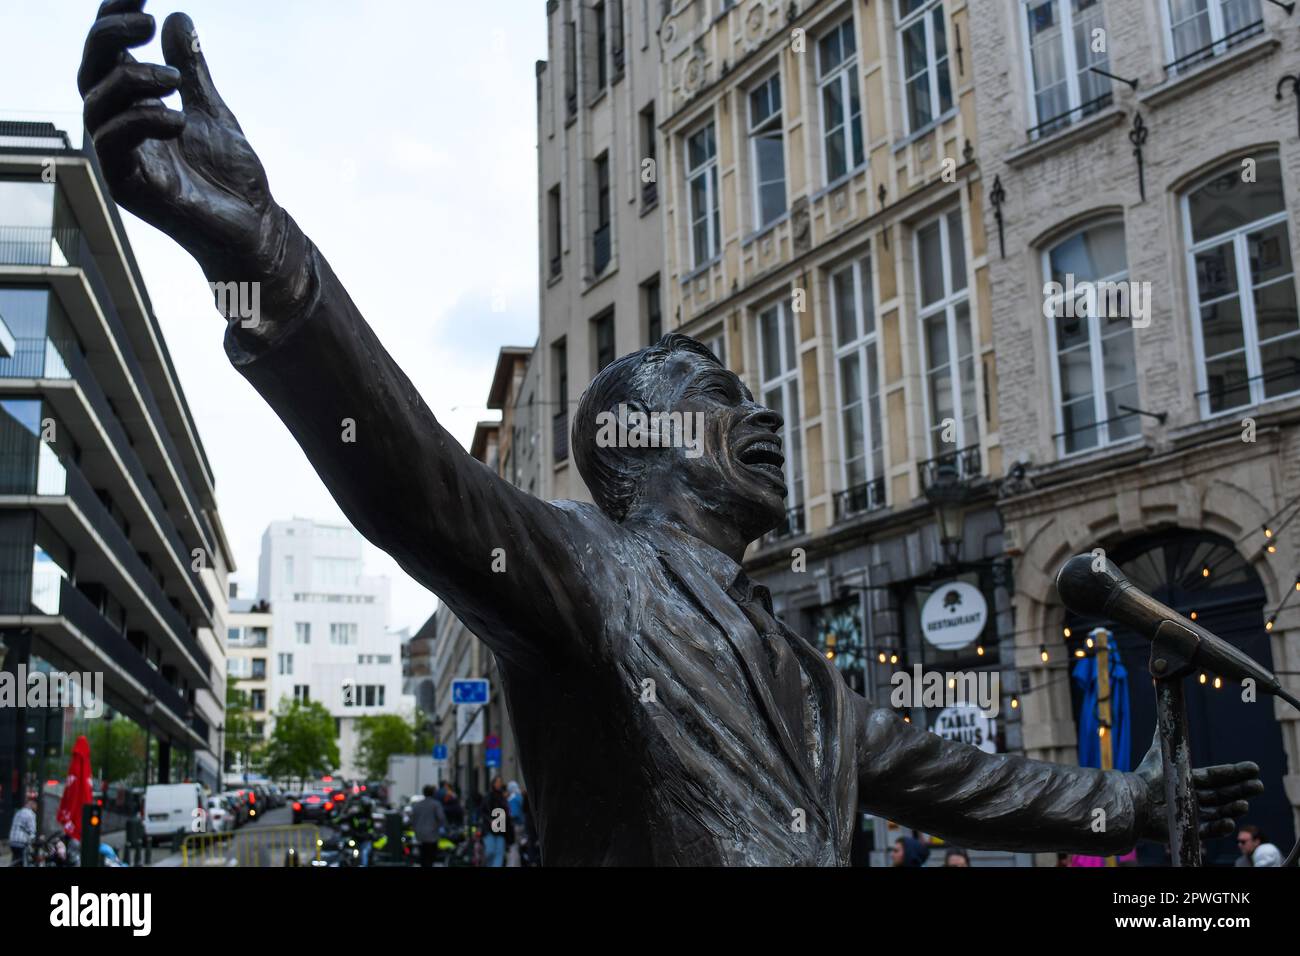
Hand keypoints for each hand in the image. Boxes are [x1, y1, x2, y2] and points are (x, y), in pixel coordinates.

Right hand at [77, 1, 277, 280]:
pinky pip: (112, 144)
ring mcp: (120, 158)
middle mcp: (119, 129)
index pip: (110, 55)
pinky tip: (179, 119)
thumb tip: (177, 17)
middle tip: (144, 20)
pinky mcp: (128, 187)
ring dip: (133, 80)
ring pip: (95, 104)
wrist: (254, 227)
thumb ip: (193, 69)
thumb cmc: (231, 177)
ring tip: (175, 79)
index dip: (114, 19)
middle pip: (90, 72)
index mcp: (135, 109)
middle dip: (109, 38)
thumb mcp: (212, 110)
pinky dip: (141, 122)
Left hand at [1131, 730, 1262, 843]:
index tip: (1254, 768)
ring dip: (1234, 809)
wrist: (1132, 800)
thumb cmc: (1145, 777)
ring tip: (1246, 804)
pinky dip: (1220, 829)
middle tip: (1259, 786)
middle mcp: (1191, 797)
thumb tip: (1164, 703)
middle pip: (1221, 794)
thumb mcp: (1158, 751)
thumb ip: (1162, 732)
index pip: (1216, 776)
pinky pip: (1207, 832)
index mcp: (1187, 780)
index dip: (1234, 772)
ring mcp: (1190, 814)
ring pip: (1218, 812)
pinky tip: (1230, 823)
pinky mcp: (1185, 829)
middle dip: (1241, 790)